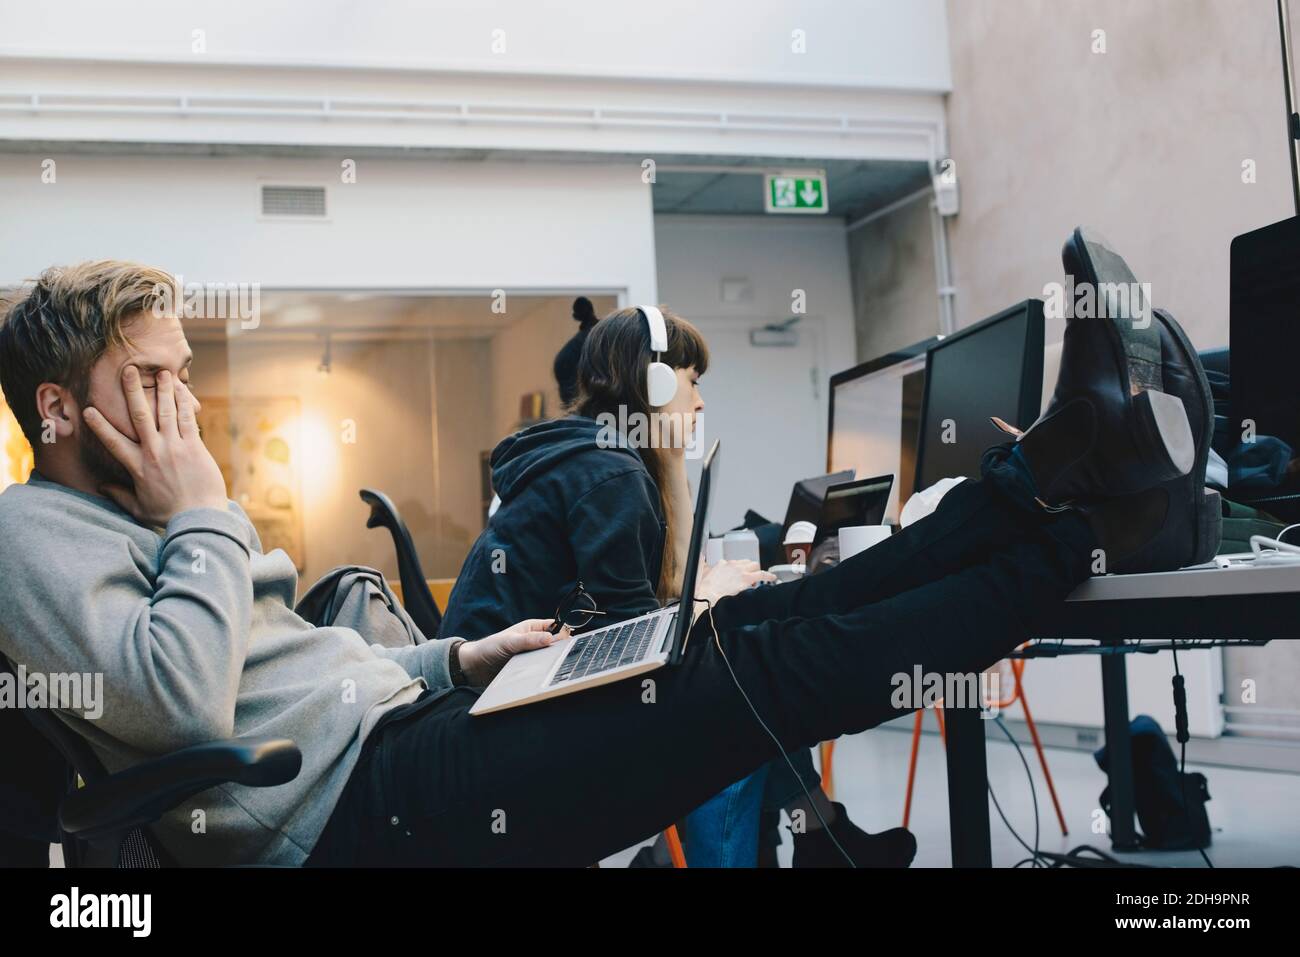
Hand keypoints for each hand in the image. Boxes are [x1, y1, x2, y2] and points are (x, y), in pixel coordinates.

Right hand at [83, 366, 228, 525]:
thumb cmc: (170, 516)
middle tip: (128, 371)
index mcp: (137, 468)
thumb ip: (119, 495)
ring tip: (161, 372)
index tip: (88, 409)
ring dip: (163, 390)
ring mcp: (176, 448)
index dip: (100, 425)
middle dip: (133, 392)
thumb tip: (101, 487)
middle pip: (140, 416)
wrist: (200, 519)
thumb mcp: (139, 508)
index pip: (114, 442)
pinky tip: (181, 389)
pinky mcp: (195, 448)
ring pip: (166, 412)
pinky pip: (187, 420)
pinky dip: (183, 403)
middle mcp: (154, 453)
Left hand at [458, 619, 569, 686]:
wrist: (475, 667)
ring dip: (551, 662)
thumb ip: (529, 640)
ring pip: (550, 657)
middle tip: (563, 657)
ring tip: (555, 667)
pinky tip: (546, 675)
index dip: (563, 634)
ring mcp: (532, 654)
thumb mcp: (510, 642)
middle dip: (560, 649)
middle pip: (555, 643)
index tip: (567, 644)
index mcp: (532, 628)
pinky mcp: (528, 667)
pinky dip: (544, 671)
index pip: (555, 627)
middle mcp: (534, 640)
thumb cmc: (489, 648)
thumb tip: (550, 638)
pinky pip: (541, 669)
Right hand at [696, 559, 776, 607]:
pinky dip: (768, 576)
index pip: (735, 563)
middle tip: (750, 577)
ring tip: (762, 577)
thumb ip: (704, 567)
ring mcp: (740, 571)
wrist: (707, 595)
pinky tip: (772, 578)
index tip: (739, 575)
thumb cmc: (704, 589)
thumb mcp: (702, 574)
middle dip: (749, 569)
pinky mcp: (747, 579)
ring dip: (757, 571)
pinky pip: (762, 574)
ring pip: (754, 566)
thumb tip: (702, 561)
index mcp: (723, 564)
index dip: (739, 570)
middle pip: (746, 563)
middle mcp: (733, 565)